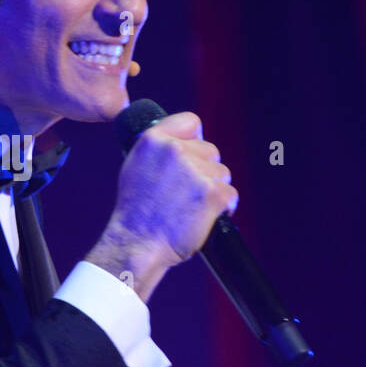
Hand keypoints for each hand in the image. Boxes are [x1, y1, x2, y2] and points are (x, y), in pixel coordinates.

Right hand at [86, 112, 236, 300]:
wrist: (137, 244)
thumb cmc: (135, 212)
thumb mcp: (135, 167)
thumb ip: (157, 149)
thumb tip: (181, 142)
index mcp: (153, 140)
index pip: (191, 122)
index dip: (195, 139)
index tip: (193, 154)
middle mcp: (174, 151)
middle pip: (210, 150)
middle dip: (205, 170)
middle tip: (186, 193)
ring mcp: (194, 171)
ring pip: (222, 173)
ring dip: (213, 190)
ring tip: (190, 208)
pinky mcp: (211, 193)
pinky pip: (230, 194)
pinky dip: (223, 207)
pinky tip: (204, 216)